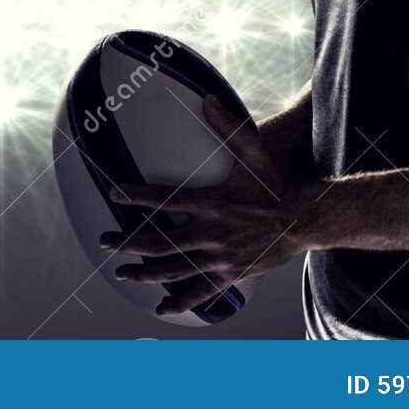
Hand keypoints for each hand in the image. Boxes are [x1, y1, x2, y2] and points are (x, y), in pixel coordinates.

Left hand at [98, 95, 314, 316]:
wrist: (304, 219)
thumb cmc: (275, 184)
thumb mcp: (255, 152)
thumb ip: (229, 127)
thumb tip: (208, 99)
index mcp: (213, 202)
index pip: (165, 199)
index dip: (137, 196)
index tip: (113, 193)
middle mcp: (213, 234)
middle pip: (161, 241)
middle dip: (128, 242)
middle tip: (103, 241)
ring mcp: (221, 258)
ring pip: (174, 270)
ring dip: (145, 273)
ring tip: (121, 273)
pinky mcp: (230, 275)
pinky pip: (200, 292)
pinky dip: (180, 302)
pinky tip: (162, 309)